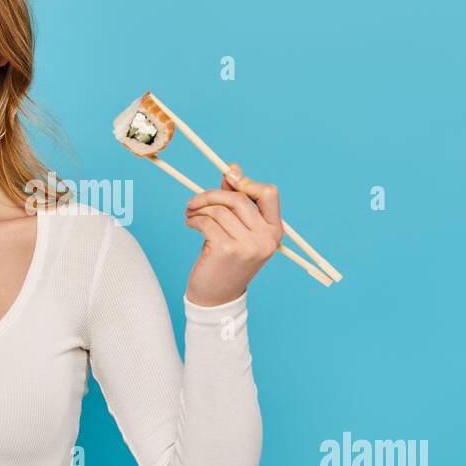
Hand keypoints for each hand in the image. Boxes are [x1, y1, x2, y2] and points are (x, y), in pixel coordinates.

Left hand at [183, 163, 282, 305]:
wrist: (217, 298)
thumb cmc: (226, 260)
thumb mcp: (237, 230)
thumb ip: (236, 200)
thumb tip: (233, 168)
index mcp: (275, 231)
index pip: (269, 193)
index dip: (247, 182)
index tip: (228, 179)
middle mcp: (265, 239)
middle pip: (238, 198)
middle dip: (212, 195)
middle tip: (194, 201)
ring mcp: (248, 245)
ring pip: (219, 210)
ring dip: (199, 208)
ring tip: (190, 214)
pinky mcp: (226, 250)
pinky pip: (207, 222)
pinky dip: (194, 219)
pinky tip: (190, 224)